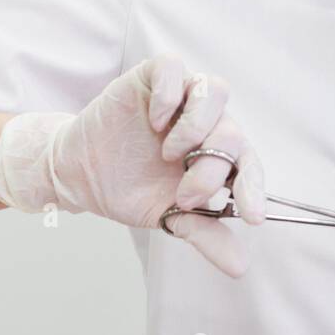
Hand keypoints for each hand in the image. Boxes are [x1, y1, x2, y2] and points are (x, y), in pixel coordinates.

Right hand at [0, 53, 265, 275]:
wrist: (81, 174)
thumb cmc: (131, 189)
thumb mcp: (169, 216)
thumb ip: (205, 234)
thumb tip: (240, 267)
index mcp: (217, 155)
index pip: (249, 164)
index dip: (254, 189)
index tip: (251, 217)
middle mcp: (206, 123)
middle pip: (232, 132)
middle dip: (212, 169)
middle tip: (186, 194)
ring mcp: (181, 97)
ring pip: (215, 90)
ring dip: (198, 127)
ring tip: (169, 153)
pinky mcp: (152, 78)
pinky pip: (174, 67)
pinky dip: (170, 93)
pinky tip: (156, 121)